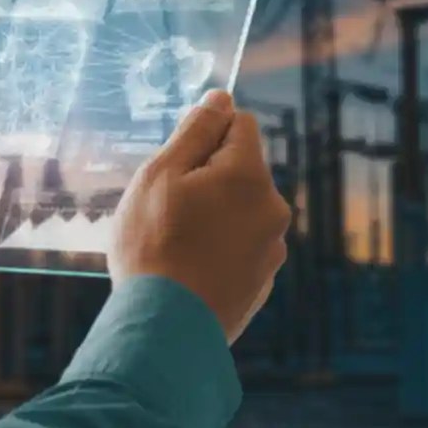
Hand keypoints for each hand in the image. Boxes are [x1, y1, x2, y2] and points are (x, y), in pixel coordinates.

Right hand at [109, 90, 289, 344]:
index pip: (240, 124)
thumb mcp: (161, 174)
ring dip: (213, 216)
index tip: (176, 163)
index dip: (204, 135)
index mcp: (249, 175)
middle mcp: (272, 209)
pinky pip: (240, 249)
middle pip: (240, 170)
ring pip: (239, 211)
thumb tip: (222, 98)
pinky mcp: (262, 283)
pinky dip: (218, 251)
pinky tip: (187, 270)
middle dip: (207, 178)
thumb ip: (195, 131)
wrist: (165, 329)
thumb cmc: (154, 244)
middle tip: (167, 208)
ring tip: (174, 244)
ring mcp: (272, 250)